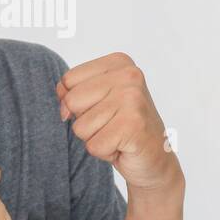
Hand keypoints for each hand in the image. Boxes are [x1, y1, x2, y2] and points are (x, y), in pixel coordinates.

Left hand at [56, 52, 181, 192]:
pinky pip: (94, 146)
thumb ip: (72, 93)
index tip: (102, 108)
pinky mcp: (133, 126)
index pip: (68, 80)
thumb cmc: (122, 126)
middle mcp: (129, 75)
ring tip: (117, 134)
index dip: (75, 102)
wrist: (155, 157)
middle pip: (72, 101)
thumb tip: (64, 110)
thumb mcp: (95, 100)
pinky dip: (105, 152)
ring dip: (95, 138)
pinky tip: (123, 145)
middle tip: (111, 124)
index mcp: (119, 62)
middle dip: (84, 121)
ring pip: (81, 127)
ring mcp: (133, 99)